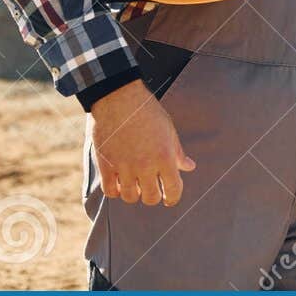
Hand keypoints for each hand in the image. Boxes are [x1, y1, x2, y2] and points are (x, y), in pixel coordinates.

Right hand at [88, 80, 195, 206]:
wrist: (118, 97)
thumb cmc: (147, 111)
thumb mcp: (168, 129)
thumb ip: (178, 152)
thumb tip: (189, 167)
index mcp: (164, 157)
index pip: (173, 189)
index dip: (173, 198)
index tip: (169, 198)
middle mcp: (145, 165)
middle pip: (151, 198)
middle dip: (153, 196)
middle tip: (152, 189)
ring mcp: (124, 167)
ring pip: (130, 197)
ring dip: (134, 194)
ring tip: (135, 185)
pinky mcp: (106, 165)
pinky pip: (110, 191)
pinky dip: (115, 191)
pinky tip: (119, 183)